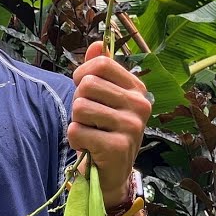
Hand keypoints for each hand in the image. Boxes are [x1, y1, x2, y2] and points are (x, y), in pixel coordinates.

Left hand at [68, 41, 152, 208]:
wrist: (111, 172)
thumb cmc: (104, 130)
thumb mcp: (104, 98)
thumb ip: (100, 70)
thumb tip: (98, 43)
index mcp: (137, 88)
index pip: (100, 64)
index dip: (82, 75)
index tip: (85, 91)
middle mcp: (140, 104)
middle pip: (87, 84)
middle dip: (78, 102)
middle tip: (89, 119)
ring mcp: (132, 126)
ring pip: (79, 107)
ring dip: (76, 122)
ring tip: (91, 132)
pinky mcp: (118, 146)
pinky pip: (77, 131)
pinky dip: (75, 139)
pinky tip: (89, 146)